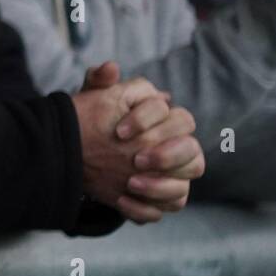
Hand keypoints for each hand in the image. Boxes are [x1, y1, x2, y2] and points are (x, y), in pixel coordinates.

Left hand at [74, 63, 202, 222]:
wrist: (83, 153)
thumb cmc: (96, 121)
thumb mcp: (92, 101)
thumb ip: (98, 82)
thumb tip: (110, 68)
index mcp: (167, 122)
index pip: (179, 118)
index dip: (151, 124)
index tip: (119, 131)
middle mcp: (177, 149)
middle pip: (193, 151)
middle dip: (166, 156)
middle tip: (135, 159)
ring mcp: (173, 176)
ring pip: (186, 184)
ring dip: (160, 186)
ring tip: (130, 183)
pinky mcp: (162, 199)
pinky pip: (168, 208)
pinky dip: (145, 208)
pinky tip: (121, 200)